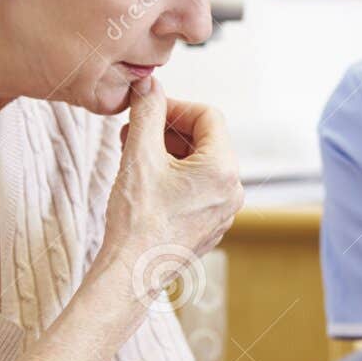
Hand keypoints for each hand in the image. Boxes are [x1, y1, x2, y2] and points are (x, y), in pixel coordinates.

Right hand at [100, 77, 243, 294]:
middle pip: (205, 141)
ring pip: (199, 166)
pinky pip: (196, 190)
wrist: (129, 274)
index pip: (208, 116)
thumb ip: (148, 111)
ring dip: (168, 153)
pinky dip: (173, 177)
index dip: (176, 107)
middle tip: (135, 130)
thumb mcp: (139, 155)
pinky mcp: (208, 227)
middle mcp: (231, 192)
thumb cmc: (136, 221)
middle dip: (168, 130)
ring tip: (133, 153)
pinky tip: (143, 181)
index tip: (148, 108)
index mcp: (223, 170)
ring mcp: (222, 213)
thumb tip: (150, 86)